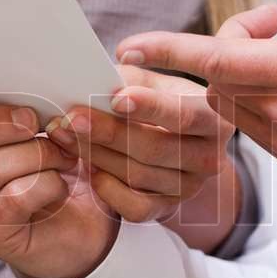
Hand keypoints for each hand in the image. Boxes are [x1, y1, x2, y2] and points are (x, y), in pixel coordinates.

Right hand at [0, 90, 118, 277]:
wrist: (80, 216)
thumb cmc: (49, 158)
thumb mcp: (28, 122)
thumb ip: (6, 102)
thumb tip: (14, 84)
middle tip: (32, 118)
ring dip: (33, 153)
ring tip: (60, 155)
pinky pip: (15, 197)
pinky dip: (48, 182)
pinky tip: (60, 184)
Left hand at [45, 65, 232, 226]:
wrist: (173, 140)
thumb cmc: (159, 100)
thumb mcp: (153, 80)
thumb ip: (132, 75)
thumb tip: (104, 70)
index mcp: (213, 118)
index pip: (183, 115)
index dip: (149, 107)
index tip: (116, 97)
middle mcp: (208, 157)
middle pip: (154, 149)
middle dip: (108, 132)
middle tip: (71, 116)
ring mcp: (189, 187)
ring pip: (137, 175)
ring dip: (95, 154)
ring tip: (63, 133)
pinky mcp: (168, 208)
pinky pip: (134, 207)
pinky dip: (106, 187)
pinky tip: (87, 166)